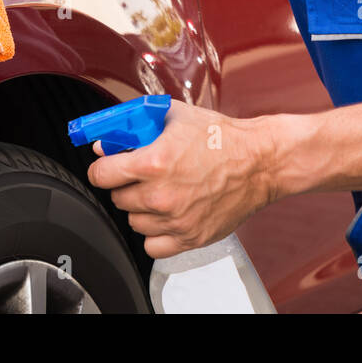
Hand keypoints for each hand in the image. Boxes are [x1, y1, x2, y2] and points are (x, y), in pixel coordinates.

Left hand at [86, 102, 276, 258]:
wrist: (260, 162)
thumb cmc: (221, 138)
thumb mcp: (174, 116)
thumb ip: (135, 127)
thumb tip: (104, 143)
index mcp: (154, 163)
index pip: (101, 175)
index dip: (101, 168)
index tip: (107, 167)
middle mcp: (161, 195)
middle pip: (117, 198)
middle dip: (124, 185)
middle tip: (141, 175)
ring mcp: (176, 220)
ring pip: (133, 222)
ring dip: (140, 208)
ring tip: (159, 192)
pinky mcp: (191, 238)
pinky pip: (153, 246)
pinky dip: (155, 233)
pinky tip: (166, 215)